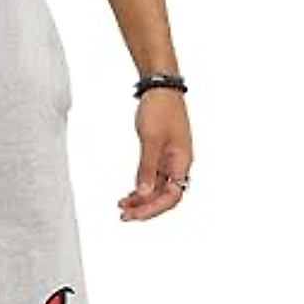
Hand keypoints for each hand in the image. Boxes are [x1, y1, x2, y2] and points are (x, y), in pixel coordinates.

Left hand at [118, 89, 193, 221]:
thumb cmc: (160, 109)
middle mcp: (178, 164)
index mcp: (182, 162)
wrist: (161, 88)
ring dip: (141, 200)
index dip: (153, 208)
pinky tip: (129, 195)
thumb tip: (144, 193)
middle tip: (124, 216)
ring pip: (158, 189)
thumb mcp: (151, 140)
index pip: (171, 197)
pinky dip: (141, 188)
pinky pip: (153, 179)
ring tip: (122, 207)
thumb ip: (147, 168)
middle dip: (145, 209)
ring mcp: (170, 160)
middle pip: (165, 197)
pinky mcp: (161, 155)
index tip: (134, 214)